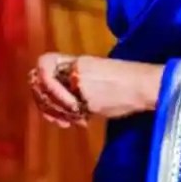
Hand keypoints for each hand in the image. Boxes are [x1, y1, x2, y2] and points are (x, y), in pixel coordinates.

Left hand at [32, 53, 161, 123]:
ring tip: (73, 119)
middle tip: (55, 115)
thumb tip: (55, 102)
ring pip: (52, 98)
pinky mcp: (87, 97)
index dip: (39, 80)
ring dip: (58, 112)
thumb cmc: (123, 82)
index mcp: (76, 60)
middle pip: (41, 81)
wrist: (141, 84)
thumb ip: (74, 82)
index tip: (45, 96)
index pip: (43, 63)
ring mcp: (79, 82)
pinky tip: (85, 121)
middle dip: (44, 102)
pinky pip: (69, 109)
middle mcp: (74, 68)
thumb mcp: (95, 74)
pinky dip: (72, 118)